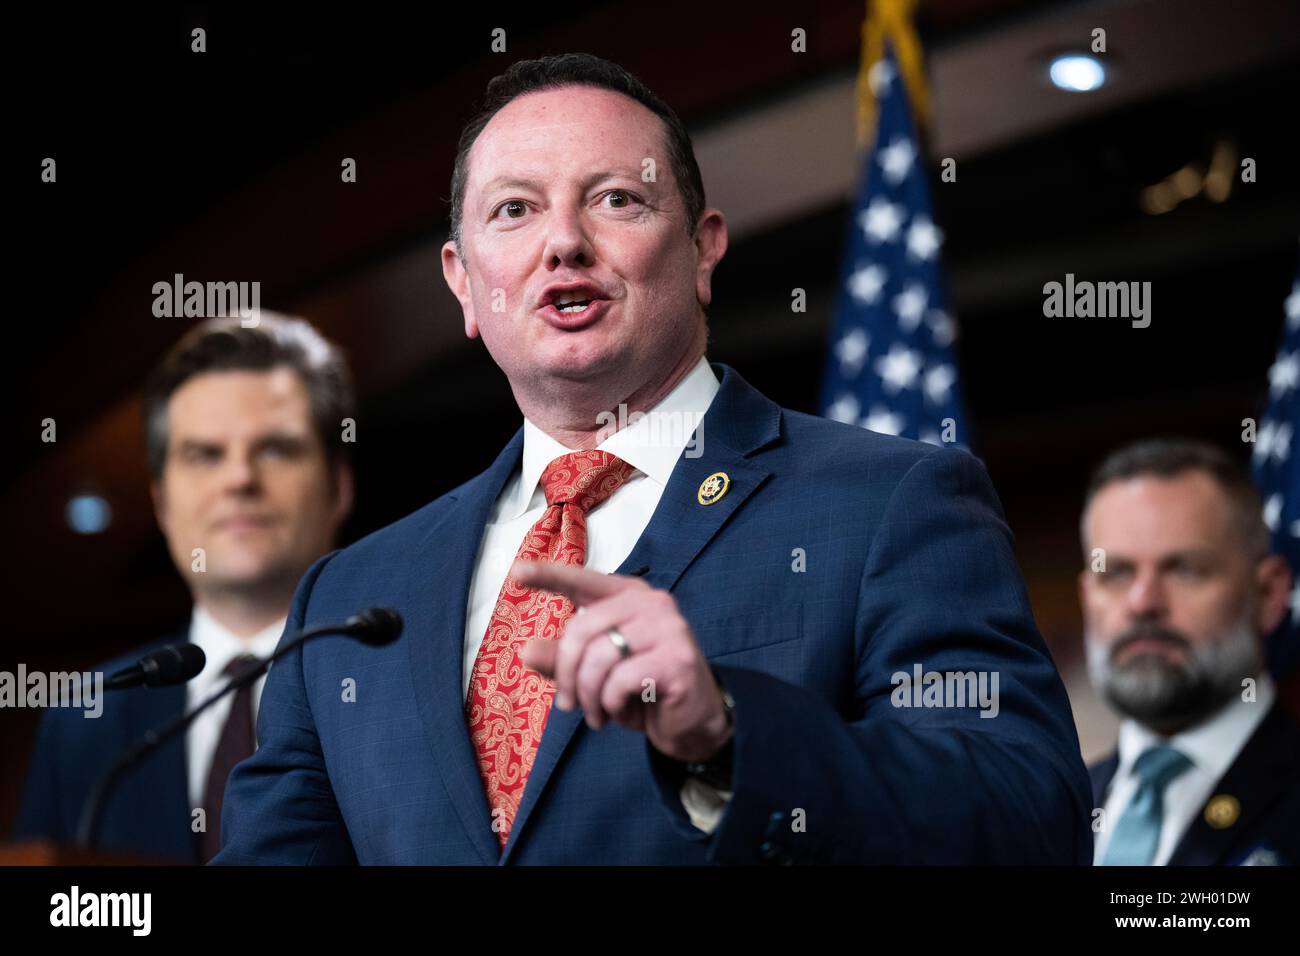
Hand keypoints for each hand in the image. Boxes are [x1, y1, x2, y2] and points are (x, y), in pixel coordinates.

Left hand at [514, 560, 733, 762]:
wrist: (692, 723)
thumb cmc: (641, 691)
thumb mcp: (595, 674)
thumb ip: (563, 660)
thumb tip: (526, 650)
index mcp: (628, 596)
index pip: (582, 581)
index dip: (548, 576)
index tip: (516, 571)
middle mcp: (651, 602)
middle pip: (582, 630)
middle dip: (567, 674)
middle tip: (567, 704)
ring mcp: (669, 628)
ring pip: (600, 657)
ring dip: (588, 695)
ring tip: (595, 714)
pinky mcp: (678, 658)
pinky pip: (621, 680)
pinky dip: (611, 703)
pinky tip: (621, 710)